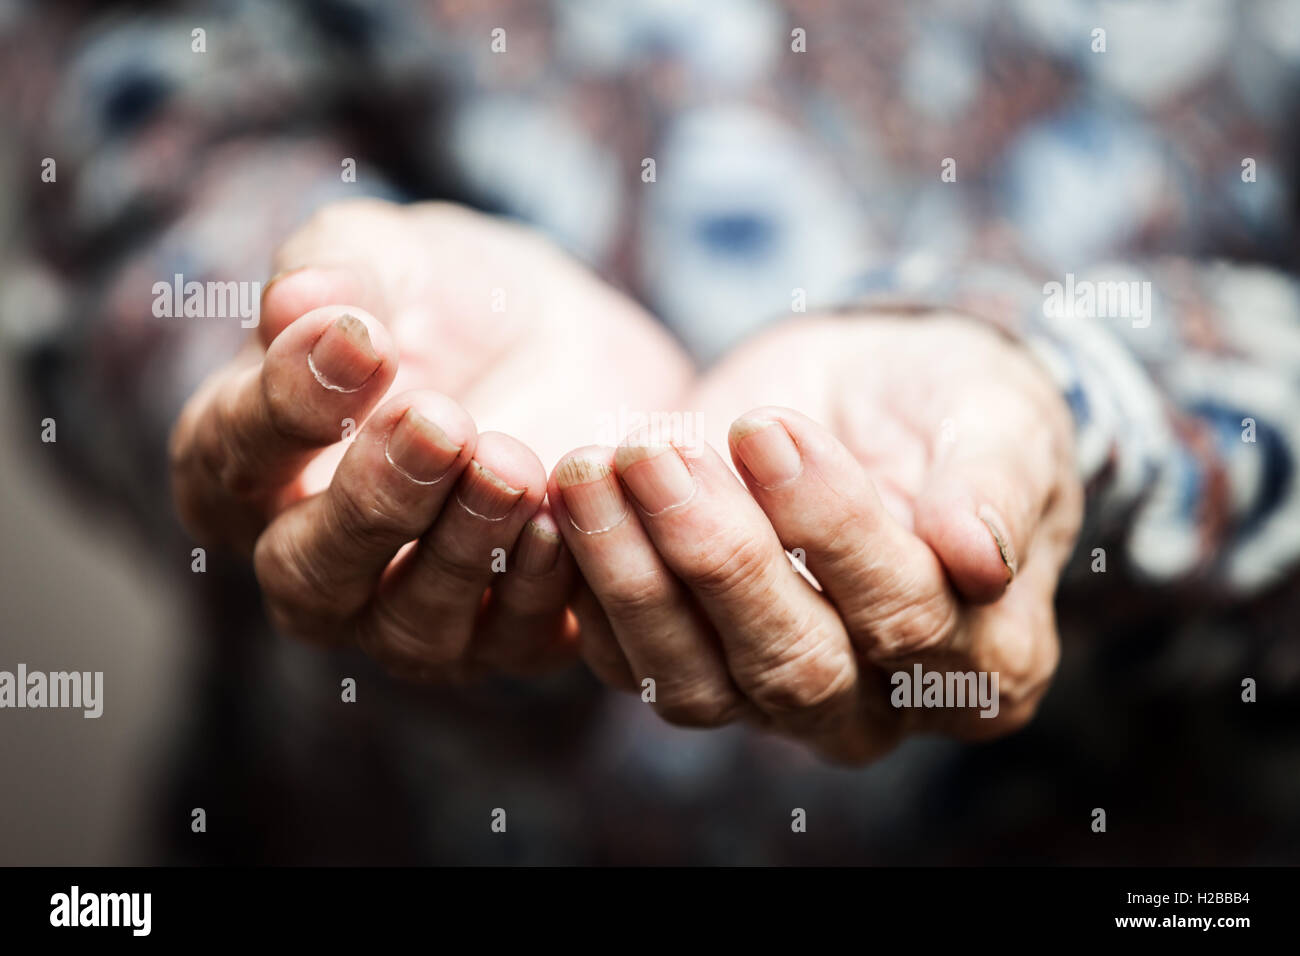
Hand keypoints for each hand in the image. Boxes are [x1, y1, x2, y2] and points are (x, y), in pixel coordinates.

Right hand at [169, 199, 689, 679]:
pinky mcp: (504, 634)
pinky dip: (536, 591)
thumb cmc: (442, 299)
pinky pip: (509, 642)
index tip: (365, 341)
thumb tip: (292, 304)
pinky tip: (561, 521)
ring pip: (409, 625)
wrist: (563, 341)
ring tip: (509, 463)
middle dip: (375, 499)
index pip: (230, 457)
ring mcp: (404, 613)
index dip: (290, 405)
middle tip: (440, 421)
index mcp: (244, 464)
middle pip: (308, 572)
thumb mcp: (387, 257)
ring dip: (461, 547)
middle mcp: (311, 561)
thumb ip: (335, 273)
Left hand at [547, 312, 1082, 761]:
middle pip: (794, 667)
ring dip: (632, 576)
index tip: (766, 430)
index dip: (832, 530)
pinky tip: (567, 506)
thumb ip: (994, 484)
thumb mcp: (999, 418)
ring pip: (697, 682)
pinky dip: (592, 588)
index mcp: (989, 663)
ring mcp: (777, 700)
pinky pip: (633, 662)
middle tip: (653, 452)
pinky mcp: (697, 667)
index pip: (907, 622)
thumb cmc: (954, 406)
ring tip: (590, 468)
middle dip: (716, 556)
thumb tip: (980, 558)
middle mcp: (881, 705)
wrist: (873, 394)